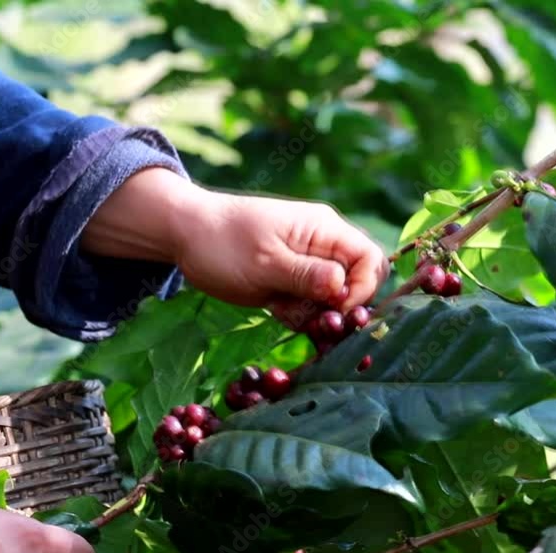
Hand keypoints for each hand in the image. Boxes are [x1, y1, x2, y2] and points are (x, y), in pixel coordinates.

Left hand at [83, 168, 388, 323]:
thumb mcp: (265, 262)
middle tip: (312, 320)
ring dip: (317, 314)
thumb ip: (307, 276)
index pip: (370, 260)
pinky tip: (274, 309)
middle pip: (359, 281)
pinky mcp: (292, 281)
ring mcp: (307, 264)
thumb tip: (346, 288)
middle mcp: (323, 245)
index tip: (336, 312)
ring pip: (335, 299)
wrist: (184, 235)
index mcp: (324, 229)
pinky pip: (311, 304)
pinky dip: (299, 315)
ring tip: (282, 309)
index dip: (362, 290)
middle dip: (342, 307)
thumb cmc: (222, 243)